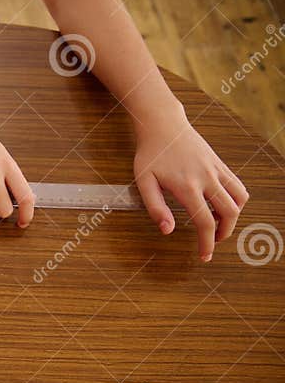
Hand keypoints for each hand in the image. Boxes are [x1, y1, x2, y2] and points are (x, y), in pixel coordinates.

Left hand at [133, 107, 247, 261]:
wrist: (163, 125)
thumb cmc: (150, 154)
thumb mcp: (143, 182)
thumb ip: (155, 208)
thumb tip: (168, 230)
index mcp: (187, 187)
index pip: (204, 222)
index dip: (206, 243)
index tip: (204, 256)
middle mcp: (207, 178)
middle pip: (229, 213)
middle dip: (223, 234)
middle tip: (211, 243)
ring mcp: (216, 170)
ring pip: (239, 199)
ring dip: (233, 218)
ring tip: (217, 226)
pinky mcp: (220, 164)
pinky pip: (237, 186)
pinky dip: (236, 201)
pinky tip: (220, 206)